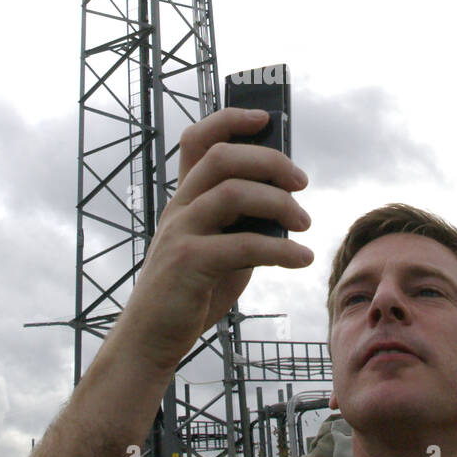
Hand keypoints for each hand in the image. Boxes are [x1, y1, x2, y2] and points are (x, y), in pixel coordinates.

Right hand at [118, 107, 312, 376]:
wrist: (151, 338)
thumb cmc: (191, 289)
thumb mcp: (219, 246)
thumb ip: (243, 222)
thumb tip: (288, 201)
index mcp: (185, 197)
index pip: (198, 139)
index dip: (230, 119)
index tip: (267, 118)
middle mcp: (179, 207)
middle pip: (222, 158)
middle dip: (270, 161)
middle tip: (302, 183)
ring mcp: (180, 232)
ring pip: (233, 193)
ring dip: (279, 203)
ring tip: (305, 223)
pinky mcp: (188, 263)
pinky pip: (243, 244)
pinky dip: (281, 250)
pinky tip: (302, 258)